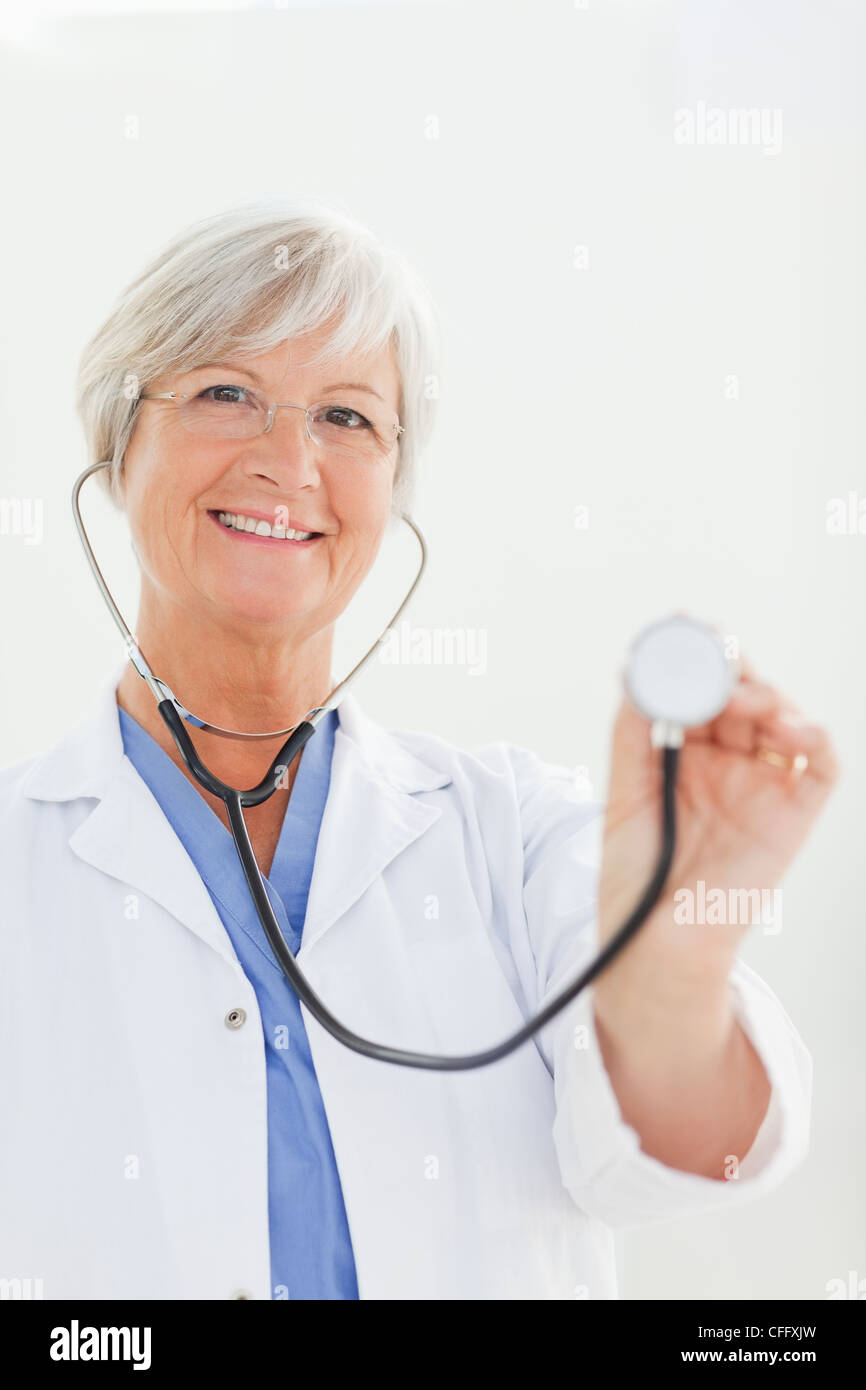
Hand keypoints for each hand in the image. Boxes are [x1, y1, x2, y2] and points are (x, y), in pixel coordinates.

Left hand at [596, 640, 839, 1014]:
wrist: (655, 939)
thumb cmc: (636, 875)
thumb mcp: (623, 793)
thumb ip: (633, 735)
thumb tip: (635, 674)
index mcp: (686, 751)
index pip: (699, 688)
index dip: (695, 655)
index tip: (680, 624)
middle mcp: (728, 761)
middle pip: (742, 693)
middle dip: (730, 664)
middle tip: (713, 646)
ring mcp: (764, 783)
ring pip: (781, 716)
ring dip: (764, 694)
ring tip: (736, 697)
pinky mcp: (795, 812)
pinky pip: (820, 764)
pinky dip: (812, 735)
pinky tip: (785, 725)